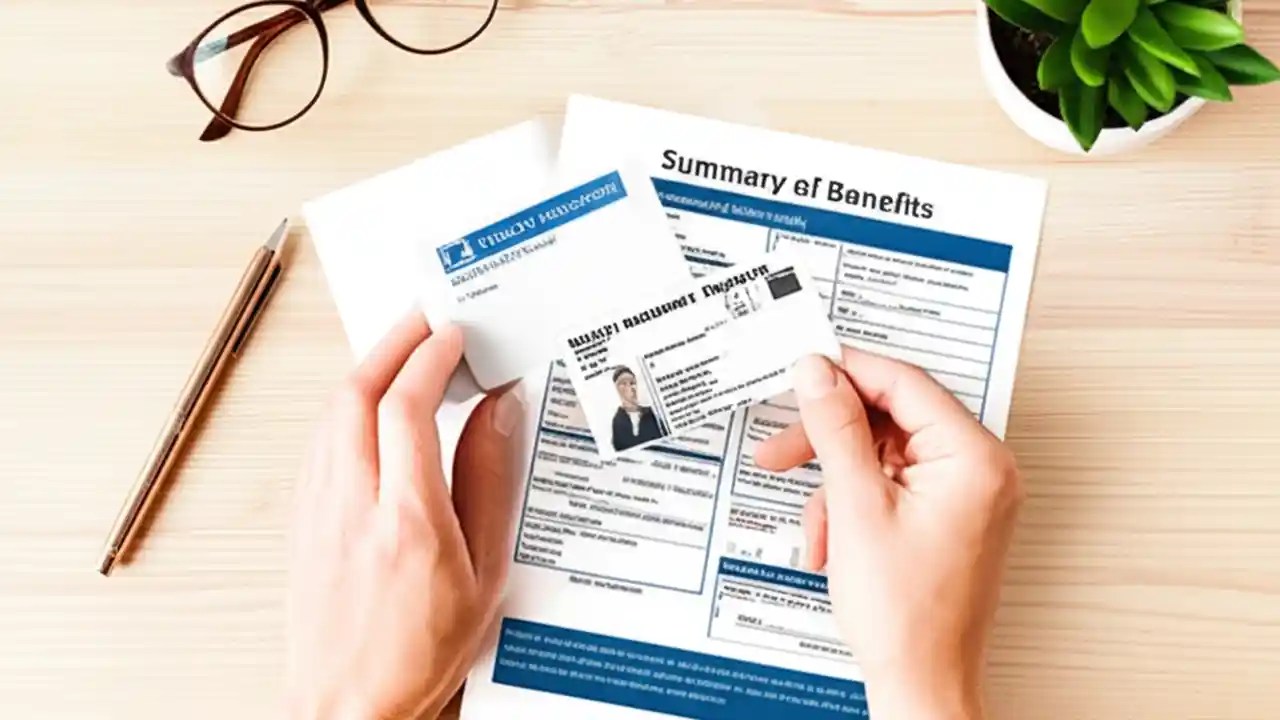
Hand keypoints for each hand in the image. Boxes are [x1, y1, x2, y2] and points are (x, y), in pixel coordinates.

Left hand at [286, 312, 523, 719]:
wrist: (349, 705)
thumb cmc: (421, 653)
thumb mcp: (485, 574)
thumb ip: (490, 485)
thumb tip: (497, 413)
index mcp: (407, 521)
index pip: (406, 408)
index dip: (430, 359)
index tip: (454, 337)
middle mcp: (352, 507)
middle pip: (357, 394)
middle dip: (393, 343)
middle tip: (425, 319)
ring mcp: (318, 512)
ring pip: (331, 413)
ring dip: (367, 370)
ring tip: (403, 352)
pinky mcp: (302, 522)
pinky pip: (319, 441)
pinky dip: (347, 406)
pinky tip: (370, 406)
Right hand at [756, 349, 1022, 719]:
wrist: (921, 685)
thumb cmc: (906, 616)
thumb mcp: (856, 507)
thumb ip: (835, 429)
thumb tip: (818, 372)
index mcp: (974, 459)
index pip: (904, 383)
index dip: (845, 373)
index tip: (802, 369)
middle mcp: (980, 471)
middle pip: (890, 420)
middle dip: (830, 441)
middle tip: (783, 446)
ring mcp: (965, 496)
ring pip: (883, 456)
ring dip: (836, 484)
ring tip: (815, 523)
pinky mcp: (946, 518)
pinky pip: (890, 487)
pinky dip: (853, 507)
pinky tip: (832, 541)